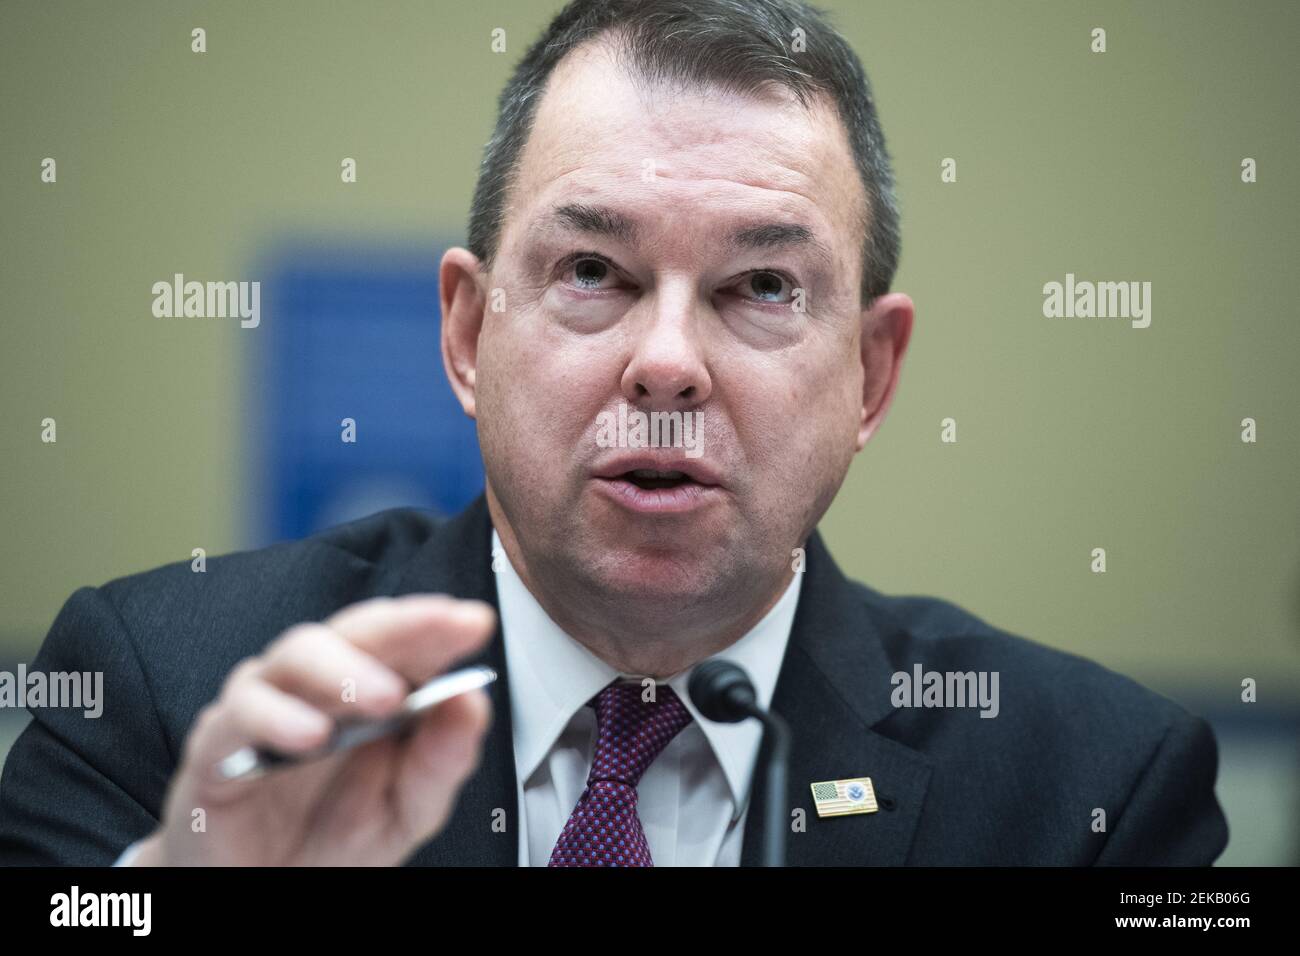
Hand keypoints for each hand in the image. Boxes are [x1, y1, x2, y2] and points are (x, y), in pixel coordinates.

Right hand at [132, 594, 494, 865]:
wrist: (262, 889)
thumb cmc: (330, 838)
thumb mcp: (408, 809)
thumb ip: (441, 760)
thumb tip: (471, 701)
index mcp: (370, 691)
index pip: (406, 641)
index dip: (438, 624)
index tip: (476, 621)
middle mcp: (316, 686)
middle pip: (356, 631)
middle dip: (404, 625)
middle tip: (445, 628)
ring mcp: (266, 707)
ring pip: (295, 654)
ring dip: (343, 669)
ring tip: (386, 696)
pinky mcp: (218, 745)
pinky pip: (239, 715)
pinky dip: (275, 717)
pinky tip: (311, 735)